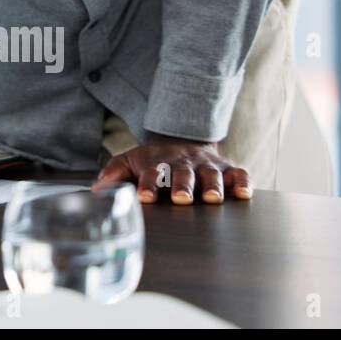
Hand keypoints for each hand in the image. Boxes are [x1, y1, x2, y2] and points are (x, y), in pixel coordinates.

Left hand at [91, 133, 251, 204]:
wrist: (181, 140)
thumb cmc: (153, 160)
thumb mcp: (129, 161)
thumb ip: (114, 174)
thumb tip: (96, 191)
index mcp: (158, 164)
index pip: (151, 173)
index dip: (148, 185)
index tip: (145, 198)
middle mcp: (183, 164)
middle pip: (183, 174)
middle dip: (182, 186)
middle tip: (181, 199)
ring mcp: (206, 166)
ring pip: (212, 174)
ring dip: (213, 185)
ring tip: (213, 199)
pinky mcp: (227, 168)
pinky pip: (239, 174)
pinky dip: (243, 183)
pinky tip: (244, 195)